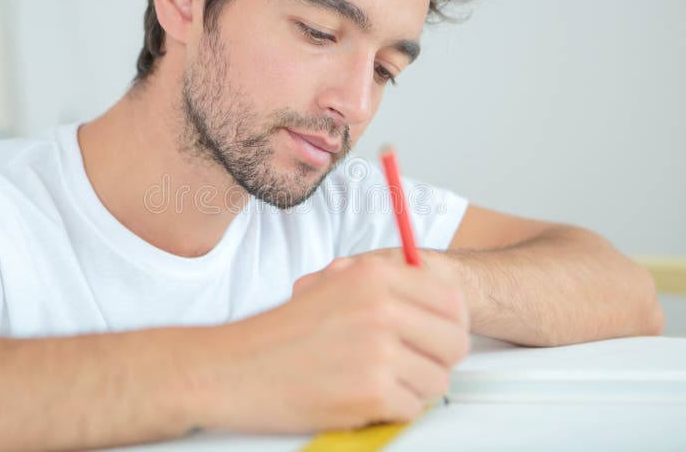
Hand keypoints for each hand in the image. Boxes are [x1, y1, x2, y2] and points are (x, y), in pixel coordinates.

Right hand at [195, 248, 470, 433]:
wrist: (231, 370)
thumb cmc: (276, 335)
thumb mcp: (330, 287)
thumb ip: (383, 288)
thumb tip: (435, 300)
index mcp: (374, 276)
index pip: (451, 299)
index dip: (451, 323)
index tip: (438, 336)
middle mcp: (382, 308)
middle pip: (454, 342)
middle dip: (437, 359)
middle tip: (410, 366)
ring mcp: (379, 352)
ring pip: (438, 380)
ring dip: (413, 388)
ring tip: (377, 383)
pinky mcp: (371, 393)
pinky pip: (413, 409)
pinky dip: (393, 410)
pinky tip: (362, 398)